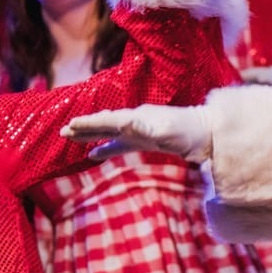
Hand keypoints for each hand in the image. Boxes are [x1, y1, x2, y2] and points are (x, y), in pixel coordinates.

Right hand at [62, 104, 214, 161]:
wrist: (209, 134)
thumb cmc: (188, 133)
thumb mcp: (166, 131)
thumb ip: (143, 127)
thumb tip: (122, 122)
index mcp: (138, 117)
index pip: (108, 119)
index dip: (90, 124)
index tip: (70, 126)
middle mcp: (137, 120)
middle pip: (105, 123)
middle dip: (84, 127)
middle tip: (62, 131)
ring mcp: (141, 130)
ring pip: (109, 132)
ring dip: (91, 135)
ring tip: (71, 138)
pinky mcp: (146, 140)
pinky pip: (120, 144)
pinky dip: (106, 148)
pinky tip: (94, 155)